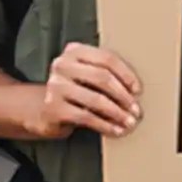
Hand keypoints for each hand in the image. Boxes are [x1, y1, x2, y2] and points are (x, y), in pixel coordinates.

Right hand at [28, 42, 143, 139]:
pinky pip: (86, 117)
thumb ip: (106, 73)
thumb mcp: (87, 75)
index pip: (107, 58)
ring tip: (129, 122)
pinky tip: (115, 130)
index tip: (138, 90)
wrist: (43, 110)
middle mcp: (63, 65)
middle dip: (123, 96)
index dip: (126, 74)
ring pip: (96, 99)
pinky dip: (105, 125)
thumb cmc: (75, 90)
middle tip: (136, 110)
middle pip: (102, 78)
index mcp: (75, 51)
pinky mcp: (53, 108)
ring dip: (117, 113)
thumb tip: (135, 92)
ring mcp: (56, 86)